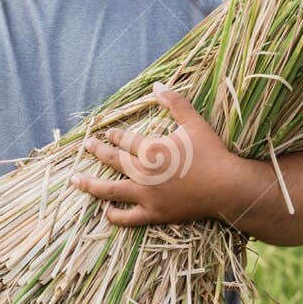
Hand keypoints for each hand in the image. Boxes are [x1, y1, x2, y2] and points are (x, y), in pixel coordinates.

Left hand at [72, 82, 255, 227]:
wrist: (226, 187)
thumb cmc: (212, 153)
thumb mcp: (194, 123)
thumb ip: (174, 102)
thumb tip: (156, 85)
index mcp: (152, 150)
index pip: (124, 140)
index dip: (114, 136)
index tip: (107, 133)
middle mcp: (144, 173)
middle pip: (113, 161)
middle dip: (97, 152)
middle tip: (88, 145)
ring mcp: (147, 196)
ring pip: (110, 190)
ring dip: (91, 185)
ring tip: (76, 180)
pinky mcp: (154, 213)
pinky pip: (128, 218)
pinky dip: (115, 215)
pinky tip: (106, 212)